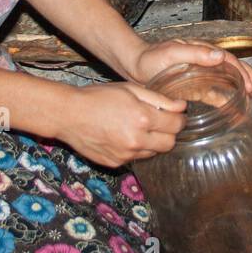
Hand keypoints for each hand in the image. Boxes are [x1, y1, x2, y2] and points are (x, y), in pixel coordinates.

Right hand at [53, 82, 187, 165]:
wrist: (69, 115)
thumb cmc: (99, 97)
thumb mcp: (130, 89)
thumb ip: (160, 100)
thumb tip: (182, 107)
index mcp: (142, 118)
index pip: (176, 125)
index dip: (180, 119)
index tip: (178, 115)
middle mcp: (136, 140)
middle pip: (169, 144)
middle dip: (170, 133)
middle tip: (163, 123)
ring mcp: (126, 154)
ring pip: (153, 152)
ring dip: (154, 142)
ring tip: (141, 128)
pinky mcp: (116, 163)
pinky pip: (136, 158)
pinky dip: (136, 149)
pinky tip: (125, 136)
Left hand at [123, 39, 251, 104]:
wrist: (135, 66)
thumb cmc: (152, 57)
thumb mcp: (172, 51)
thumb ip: (195, 53)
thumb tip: (219, 56)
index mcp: (206, 53)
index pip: (233, 64)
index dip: (247, 75)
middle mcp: (209, 63)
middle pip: (238, 73)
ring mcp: (205, 76)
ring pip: (232, 84)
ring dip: (248, 93)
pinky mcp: (198, 88)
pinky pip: (219, 94)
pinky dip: (232, 101)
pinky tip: (239, 111)